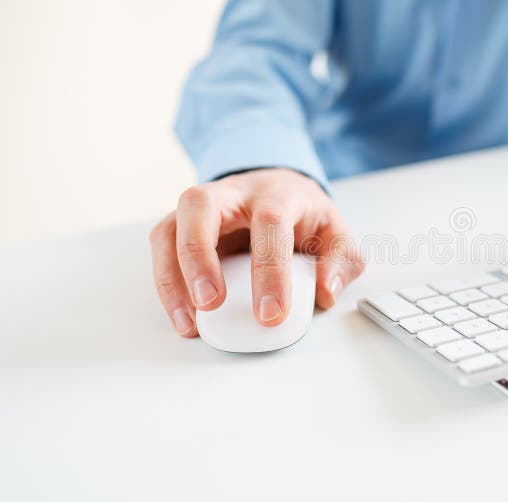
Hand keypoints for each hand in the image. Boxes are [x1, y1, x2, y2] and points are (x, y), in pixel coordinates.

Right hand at [149, 168, 363, 336]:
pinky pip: (162, 248)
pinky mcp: (180, 225)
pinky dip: (166, 284)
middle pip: (200, 207)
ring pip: (170, 228)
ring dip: (172, 276)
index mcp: (276, 194)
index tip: (271, 313)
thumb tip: (325, 292)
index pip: (270, 223)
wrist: (278, 188)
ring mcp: (201, 208)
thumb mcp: (335, 233)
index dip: (270, 270)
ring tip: (189, 321)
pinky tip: (182, 316)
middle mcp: (232, 194)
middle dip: (200, 256)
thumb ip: (342, 261)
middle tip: (211, 303)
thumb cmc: (303, 214)